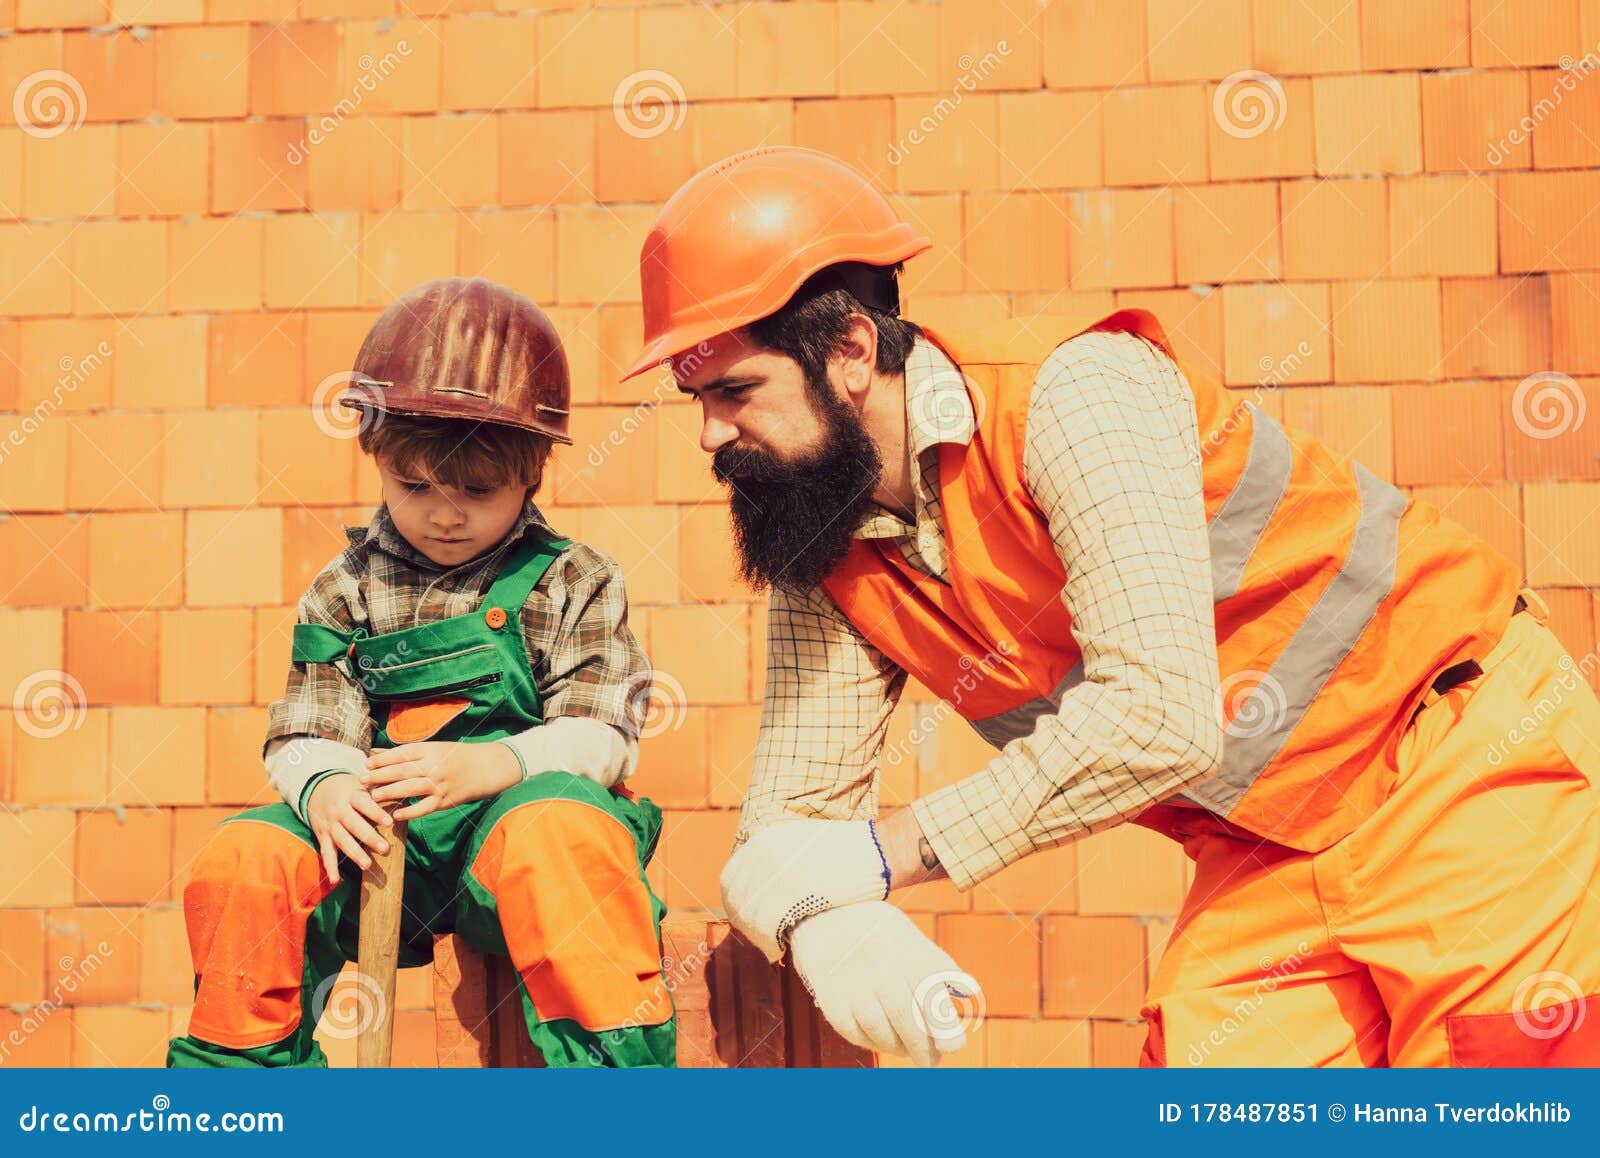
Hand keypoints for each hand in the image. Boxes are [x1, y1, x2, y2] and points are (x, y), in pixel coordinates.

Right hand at [305, 772, 392, 885]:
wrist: (319, 789)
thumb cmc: (352, 789)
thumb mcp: (364, 785)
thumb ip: (383, 790)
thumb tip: (410, 794)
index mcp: (352, 796)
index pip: (364, 804)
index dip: (376, 813)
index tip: (390, 822)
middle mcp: (339, 810)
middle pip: (354, 825)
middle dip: (369, 838)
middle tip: (385, 849)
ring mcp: (330, 825)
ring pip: (342, 840)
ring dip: (354, 853)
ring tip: (368, 865)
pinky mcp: (322, 836)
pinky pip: (326, 853)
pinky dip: (330, 867)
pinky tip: (336, 880)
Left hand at [360, 741, 521, 820]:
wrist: (487, 767)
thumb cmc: (458, 757)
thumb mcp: (437, 748)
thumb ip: (413, 754)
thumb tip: (384, 756)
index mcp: (430, 750)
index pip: (401, 754)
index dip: (382, 759)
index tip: (367, 764)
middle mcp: (433, 766)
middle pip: (402, 770)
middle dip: (380, 775)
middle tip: (362, 780)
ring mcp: (439, 784)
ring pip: (410, 788)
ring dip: (390, 792)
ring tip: (373, 796)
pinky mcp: (445, 800)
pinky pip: (424, 807)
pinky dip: (410, 811)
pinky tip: (396, 814)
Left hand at [719, 819, 890, 962]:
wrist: (879, 851)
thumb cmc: (848, 854)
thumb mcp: (802, 846)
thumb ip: (777, 865)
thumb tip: (759, 894)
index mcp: (765, 839)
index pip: (730, 879)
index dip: (736, 904)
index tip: (748, 920)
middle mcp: (764, 853)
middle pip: (736, 899)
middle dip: (745, 923)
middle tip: (761, 938)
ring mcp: (777, 872)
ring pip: (748, 915)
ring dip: (757, 935)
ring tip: (772, 946)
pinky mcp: (792, 892)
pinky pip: (766, 925)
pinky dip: (768, 941)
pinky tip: (779, 948)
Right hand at [789, 901, 981, 1067]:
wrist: (825, 912)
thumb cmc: (881, 933)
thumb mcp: (913, 938)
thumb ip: (940, 964)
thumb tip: (971, 990)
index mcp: (905, 948)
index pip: (928, 990)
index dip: (943, 1024)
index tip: (954, 1048)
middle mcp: (878, 963)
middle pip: (903, 1014)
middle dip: (922, 1047)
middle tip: (931, 1064)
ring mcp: (850, 978)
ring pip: (876, 1026)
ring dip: (896, 1047)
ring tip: (907, 1051)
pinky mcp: (828, 992)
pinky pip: (850, 1028)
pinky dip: (868, 1041)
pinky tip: (880, 1042)